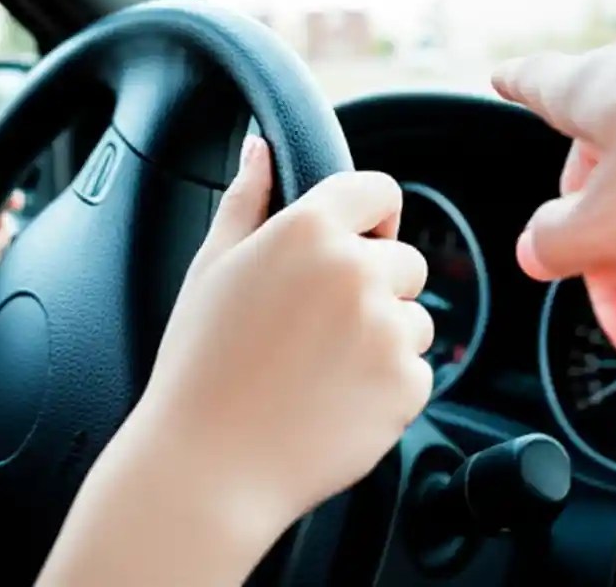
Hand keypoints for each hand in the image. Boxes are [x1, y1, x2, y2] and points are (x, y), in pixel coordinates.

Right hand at [130, 135, 433, 527]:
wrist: (209, 466)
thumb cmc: (200, 367)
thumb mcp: (211, 268)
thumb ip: (246, 198)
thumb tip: (261, 149)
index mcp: (308, 231)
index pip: (379, 191)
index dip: (368, 218)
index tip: (351, 244)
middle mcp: (356, 270)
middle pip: (405, 258)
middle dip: (374, 286)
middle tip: (316, 327)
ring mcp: (387, 329)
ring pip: (414, 317)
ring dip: (383, 338)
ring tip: (319, 369)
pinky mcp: (408, 384)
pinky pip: (415, 371)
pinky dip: (385, 386)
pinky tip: (333, 400)